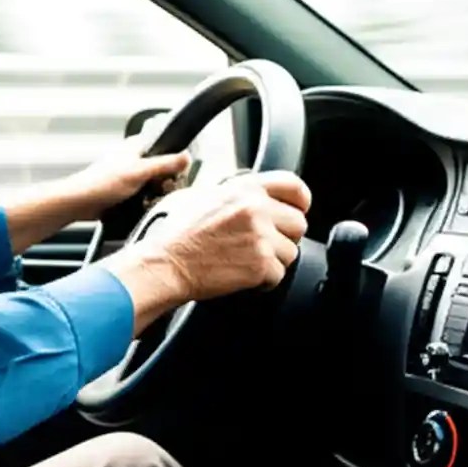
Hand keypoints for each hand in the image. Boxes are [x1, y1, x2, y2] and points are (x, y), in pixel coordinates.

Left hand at [62, 135, 191, 220]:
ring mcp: (130, 175)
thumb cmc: (103, 183)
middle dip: (164, 182)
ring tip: (148, 200)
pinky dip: (145, 202)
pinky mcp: (125, 191)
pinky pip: (144, 196)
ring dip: (155, 195)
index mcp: (137, 146)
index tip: (177, 174)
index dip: (175, 161)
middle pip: (162, 169)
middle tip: (160, 190)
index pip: (167, 147)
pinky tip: (142, 207)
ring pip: (154, 184)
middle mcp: (134, 158)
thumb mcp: (140, 171)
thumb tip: (187, 157)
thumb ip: (165, 164)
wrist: (81, 202)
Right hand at [101, 170, 311, 331]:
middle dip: (284, 237)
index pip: (293, 186)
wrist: (166, 263)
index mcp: (244, 189)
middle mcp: (256, 209)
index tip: (298, 210)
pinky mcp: (260, 264)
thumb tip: (250, 194)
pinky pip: (278, 275)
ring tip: (246, 261)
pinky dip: (263, 280)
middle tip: (262, 245)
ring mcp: (260, 237)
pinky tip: (242, 275)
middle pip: (298, 223)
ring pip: (291, 252)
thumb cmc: (175, 233)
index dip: (301, 200)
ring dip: (273, 261)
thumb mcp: (201, 195)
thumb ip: (232, 192)